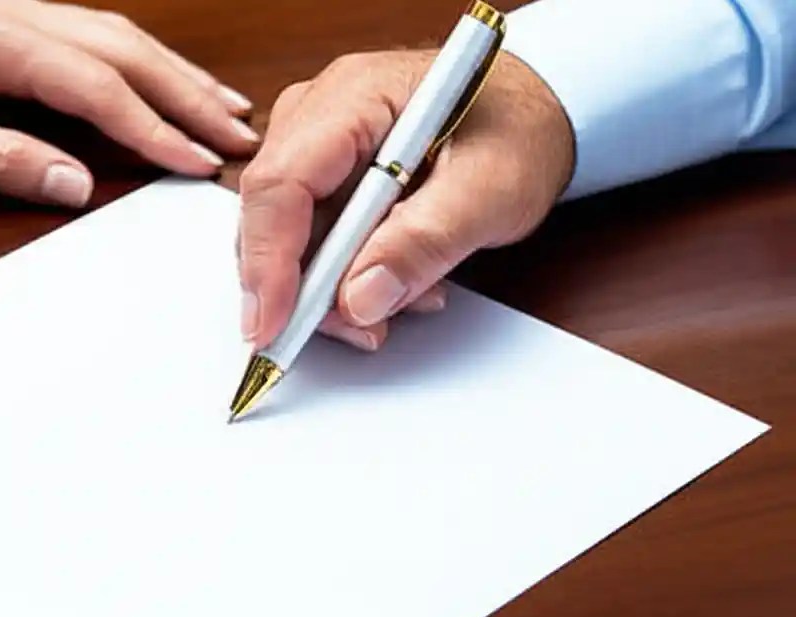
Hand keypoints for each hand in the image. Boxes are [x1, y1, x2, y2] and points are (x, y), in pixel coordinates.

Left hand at [0, 0, 258, 205]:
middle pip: (124, 50)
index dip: (155, 129)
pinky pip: (88, 34)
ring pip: (113, 34)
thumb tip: (74, 182)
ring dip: (170, 71)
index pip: (99, 88)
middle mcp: (15, 14)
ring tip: (219, 107)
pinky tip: (150, 78)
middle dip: (187, 94)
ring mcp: (11, 10)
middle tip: (240, 134)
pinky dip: (133, 60)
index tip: (200, 163)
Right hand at [237, 50, 574, 350]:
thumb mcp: (492, 190)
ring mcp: (316, 145)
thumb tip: (358, 300)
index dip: (267, 261)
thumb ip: (425, 242)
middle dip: (302, 287)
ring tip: (401, 301)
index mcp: (354, 96)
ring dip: (331, 287)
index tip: (272, 325)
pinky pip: (312, 238)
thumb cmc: (519, 130)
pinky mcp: (326, 175)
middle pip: (271, 215)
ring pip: (286, 236)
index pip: (281, 182)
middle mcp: (318, 114)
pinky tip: (393, 283)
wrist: (538, 113)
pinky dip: (344, 275)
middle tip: (356, 330)